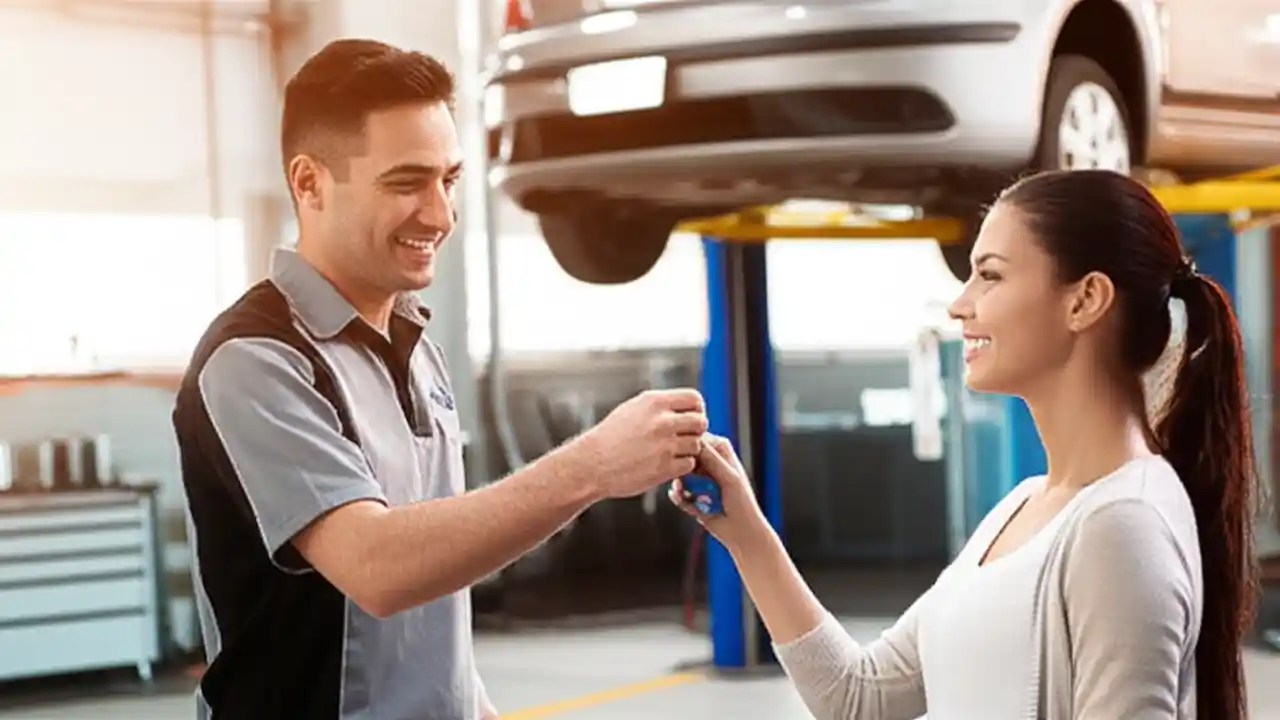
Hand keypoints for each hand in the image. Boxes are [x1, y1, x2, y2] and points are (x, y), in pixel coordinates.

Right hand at [572, 388, 707, 499]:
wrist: (592, 464)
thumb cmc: (611, 437)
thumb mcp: (633, 409)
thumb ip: (661, 405)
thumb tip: (688, 406)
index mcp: (654, 402)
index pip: (695, 399)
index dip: (697, 409)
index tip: (689, 419)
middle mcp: (661, 421)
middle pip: (701, 422)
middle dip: (695, 430)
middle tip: (683, 438)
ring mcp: (664, 446)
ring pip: (697, 444)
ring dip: (688, 450)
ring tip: (671, 452)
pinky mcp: (664, 468)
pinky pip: (689, 464)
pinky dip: (682, 466)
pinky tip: (667, 464)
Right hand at [669, 433, 769, 550]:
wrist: (741, 532)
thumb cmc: (742, 503)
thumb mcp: (729, 477)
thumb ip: (711, 459)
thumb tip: (694, 442)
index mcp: (722, 452)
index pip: (700, 439)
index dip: (690, 445)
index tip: (684, 454)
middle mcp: (710, 463)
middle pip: (686, 455)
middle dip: (681, 466)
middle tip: (680, 476)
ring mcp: (700, 480)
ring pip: (679, 474)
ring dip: (678, 483)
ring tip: (681, 490)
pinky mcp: (693, 496)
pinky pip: (679, 492)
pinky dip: (679, 496)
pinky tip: (681, 499)